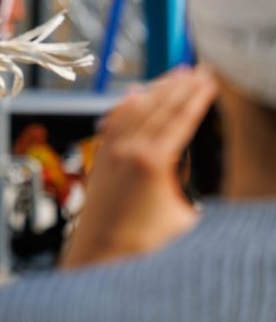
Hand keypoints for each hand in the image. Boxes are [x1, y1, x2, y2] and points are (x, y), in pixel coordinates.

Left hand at [61, 65, 217, 268]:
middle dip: (180, 85)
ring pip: (135, 109)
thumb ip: (204, 197)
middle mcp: (127, 149)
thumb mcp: (189, 221)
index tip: (210, 77)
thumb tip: (225, 180)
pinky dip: (126, 105)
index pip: (180, 118)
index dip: (197, 95)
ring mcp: (110, 151)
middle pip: (158, 106)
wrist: (99, 256)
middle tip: (198, 69)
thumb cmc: (145, 246)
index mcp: (152, 160)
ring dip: (155, 89)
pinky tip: (132, 95)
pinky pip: (114, 122)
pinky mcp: (100, 159)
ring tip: (173, 75)